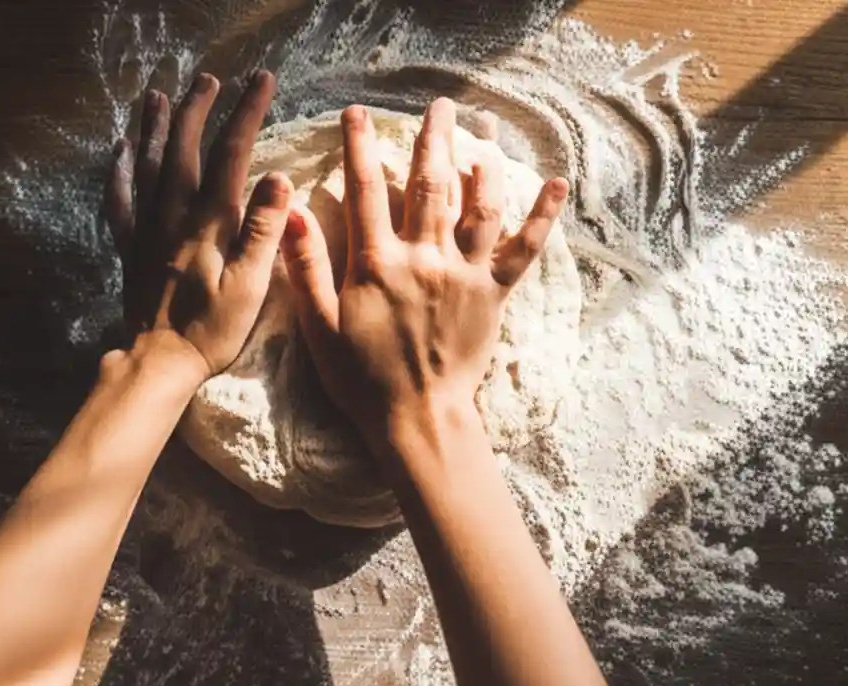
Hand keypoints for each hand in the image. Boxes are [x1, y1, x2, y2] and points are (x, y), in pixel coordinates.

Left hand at [103, 70, 291, 380]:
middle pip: (183, 147)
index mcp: (207, 222)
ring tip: (159, 95)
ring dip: (155, 126)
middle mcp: (172, 215)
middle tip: (209, 78)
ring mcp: (146, 229)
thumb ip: (263, 230)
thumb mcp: (251, 285)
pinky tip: (120, 151)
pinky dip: (119, 170)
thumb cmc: (211, 329)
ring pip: (147, 163)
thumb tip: (278, 177)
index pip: (230, 153)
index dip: (246, 112)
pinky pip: (119, 199)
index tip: (262, 81)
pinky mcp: (129, 247)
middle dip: (197, 108)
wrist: (158, 362)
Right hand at [280, 99, 568, 444]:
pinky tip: (556, 184)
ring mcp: (464, 273)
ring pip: (479, 204)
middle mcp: (424, 257)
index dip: (360, 146)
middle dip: (433, 139)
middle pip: (430, 183)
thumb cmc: (362, 378)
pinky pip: (523, 249)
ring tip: (486, 129)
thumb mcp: (319, 326)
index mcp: (377, 263)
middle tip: (440, 106)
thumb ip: (307, 266)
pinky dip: (542, 216)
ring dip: (483, 162)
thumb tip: (290, 211)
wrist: (417, 418)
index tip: (358, 112)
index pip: (366, 190)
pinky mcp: (493, 293)